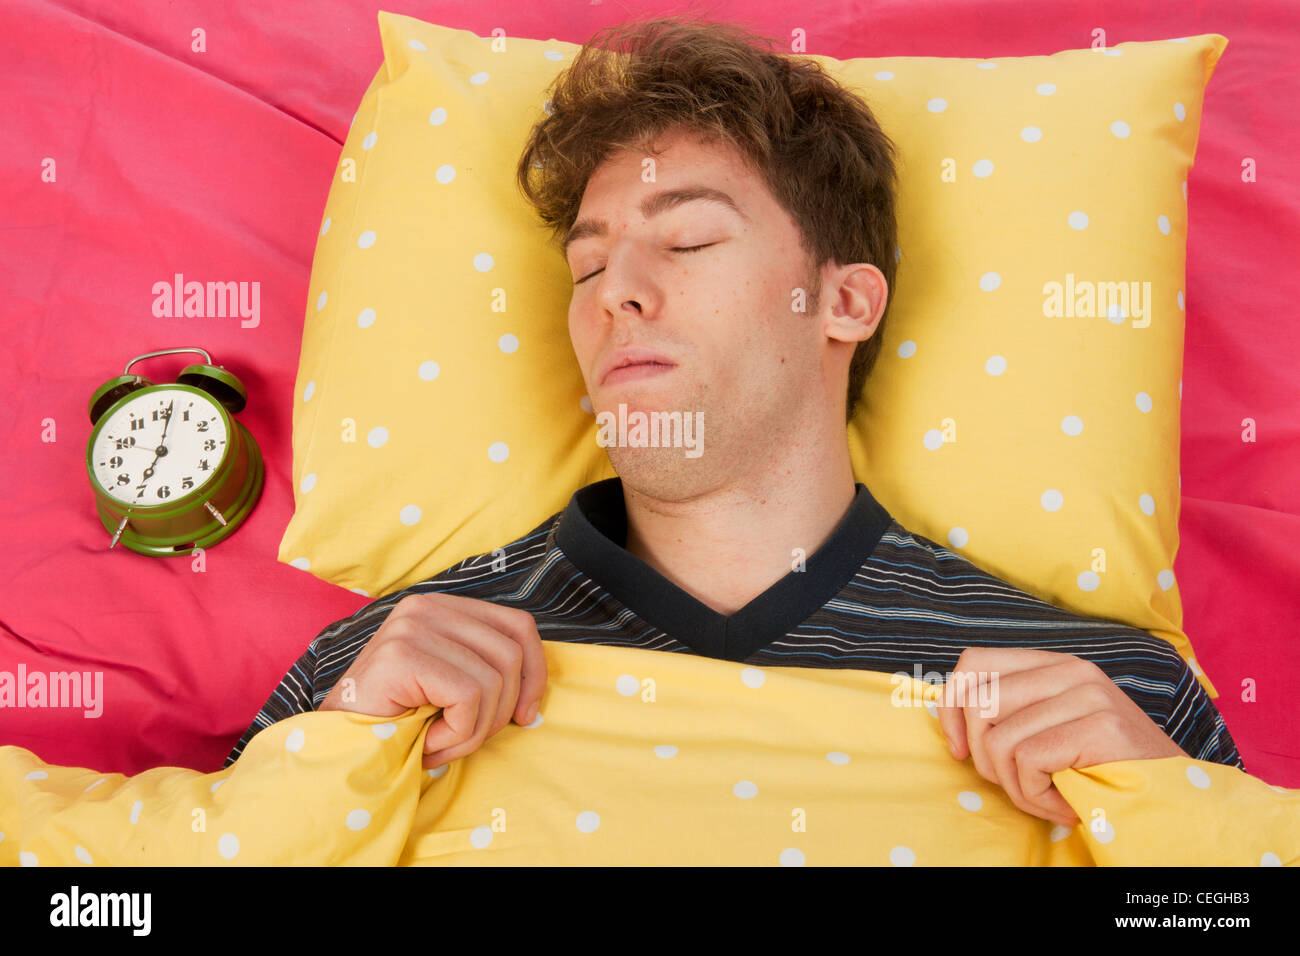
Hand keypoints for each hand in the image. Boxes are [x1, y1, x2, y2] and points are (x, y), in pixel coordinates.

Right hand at [318, 593, 546, 769]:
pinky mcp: (403, 653)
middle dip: (501, 711)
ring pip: (492, 680)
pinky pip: (468, 697)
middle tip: (466, 739)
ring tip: (439, 743)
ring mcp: (413, 626)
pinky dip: (458, 734)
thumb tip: (534, 694)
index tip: (526, 714)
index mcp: (442, 608)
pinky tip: (428, 743)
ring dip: (474, 730)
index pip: (518, 625)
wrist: (334, 748)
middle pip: (511, 654)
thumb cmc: (394, 723)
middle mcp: (427, 606)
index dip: (536, 672)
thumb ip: (484, 670)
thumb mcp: (448, 686)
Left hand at [936, 647, 1186, 827]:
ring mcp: (1088, 694)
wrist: (1176, 799)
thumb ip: (1010, 714)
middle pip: (978, 704)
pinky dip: (1037, 798)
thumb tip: (949, 716)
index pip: (973, 664)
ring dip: (1016, 787)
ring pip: (999, 739)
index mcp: (1054, 664)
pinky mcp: (1099, 726)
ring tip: (1050, 797)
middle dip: (986, 760)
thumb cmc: (1103, 772)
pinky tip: (1067, 804)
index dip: (951, 708)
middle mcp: (1071, 670)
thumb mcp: (1050, 731)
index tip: (961, 749)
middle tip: (1021, 785)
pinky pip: (1027, 762)